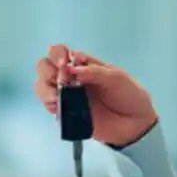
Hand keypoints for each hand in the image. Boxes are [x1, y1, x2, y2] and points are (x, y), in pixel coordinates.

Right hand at [34, 44, 157, 146]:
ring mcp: (67, 95)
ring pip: (41, 85)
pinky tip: (58, 107)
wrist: (135, 125)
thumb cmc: (129, 96)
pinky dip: (48, 104)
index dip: (57, 55)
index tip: (65, 65)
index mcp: (83, 64)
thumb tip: (71, 69)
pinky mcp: (66, 113)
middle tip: (62, 82)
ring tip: (56, 97)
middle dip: (48, 71)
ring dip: (44, 88)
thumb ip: (94, 71)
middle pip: (44, 66)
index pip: (59, 52)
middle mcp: (71, 77)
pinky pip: (48, 106)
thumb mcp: (117, 77)